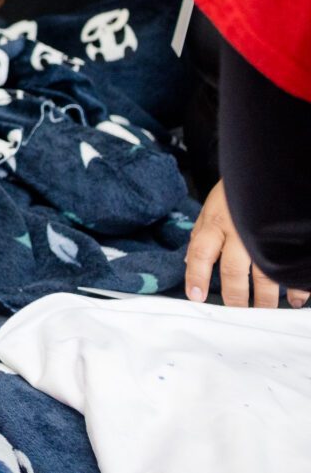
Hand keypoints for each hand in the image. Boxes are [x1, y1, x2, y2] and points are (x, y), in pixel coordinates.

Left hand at [186, 180, 308, 308]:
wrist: (264, 169)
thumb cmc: (235, 193)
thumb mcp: (210, 209)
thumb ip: (200, 236)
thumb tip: (188, 262)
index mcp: (216, 223)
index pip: (201, 252)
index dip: (197, 275)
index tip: (196, 297)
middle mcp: (238, 231)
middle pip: (234, 270)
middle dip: (235, 298)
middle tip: (238, 314)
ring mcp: (264, 235)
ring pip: (265, 273)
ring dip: (266, 298)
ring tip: (265, 311)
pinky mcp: (286, 236)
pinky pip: (290, 265)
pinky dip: (296, 286)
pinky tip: (296, 298)